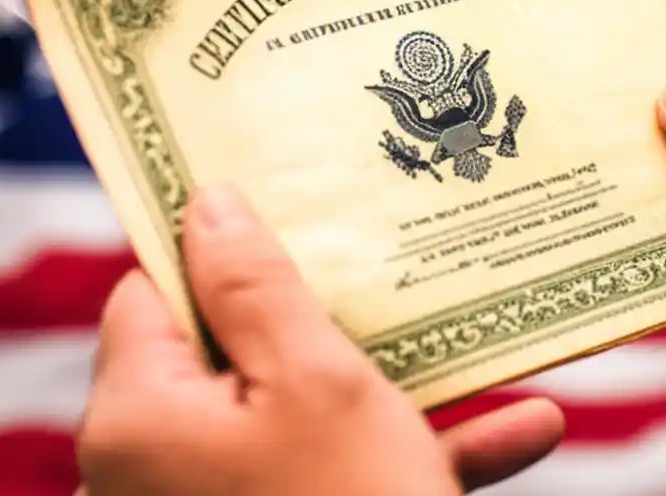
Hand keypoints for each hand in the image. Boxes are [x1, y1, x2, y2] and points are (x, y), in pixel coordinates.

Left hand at [77, 186, 563, 495]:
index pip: (155, 290)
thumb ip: (256, 284)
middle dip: (332, 311)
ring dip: (404, 383)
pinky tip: (525, 428)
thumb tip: (207, 201)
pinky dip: (421, 451)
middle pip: (238, 349)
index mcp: (141, 413)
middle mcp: (163, 463)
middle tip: (390, 255)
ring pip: (308, 413)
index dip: (219, 242)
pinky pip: (347, 473)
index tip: (289, 198)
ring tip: (481, 336)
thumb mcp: (316, 379)